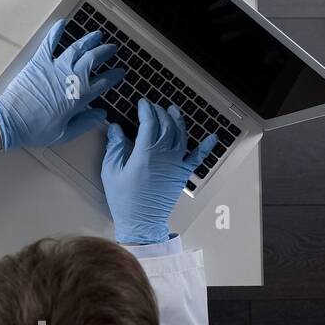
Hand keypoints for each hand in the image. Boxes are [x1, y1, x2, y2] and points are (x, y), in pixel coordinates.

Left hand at [0, 19, 125, 149]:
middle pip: (94, 59)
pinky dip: (56, 32)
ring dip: (89, 40)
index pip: (103, 82)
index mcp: (79, 96)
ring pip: (77, 48)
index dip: (114, 76)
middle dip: (105, 52)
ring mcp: (55, 67)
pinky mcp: (38, 62)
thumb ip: (85, 123)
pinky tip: (61, 24)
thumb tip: (100, 115)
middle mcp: (70, 78)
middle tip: (111, 49)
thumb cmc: (34, 129)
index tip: (119, 72)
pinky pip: (49, 43)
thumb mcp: (64, 134)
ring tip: (96, 35)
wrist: (9, 121)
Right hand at [102, 99, 217, 243]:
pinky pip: (198, 157)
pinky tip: (212, 137)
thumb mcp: (111, 170)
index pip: (149, 123)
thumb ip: (115, 146)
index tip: (141, 103)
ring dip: (178, 120)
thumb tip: (115, 129)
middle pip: (166, 126)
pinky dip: (206, 146)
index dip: (146, 110)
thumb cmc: (124, 198)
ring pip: (181, 135)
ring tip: (173, 110)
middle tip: (153, 106)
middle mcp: (163, 156)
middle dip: (159, 112)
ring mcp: (176, 164)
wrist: (141, 220)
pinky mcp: (182, 173)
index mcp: (145, 154)